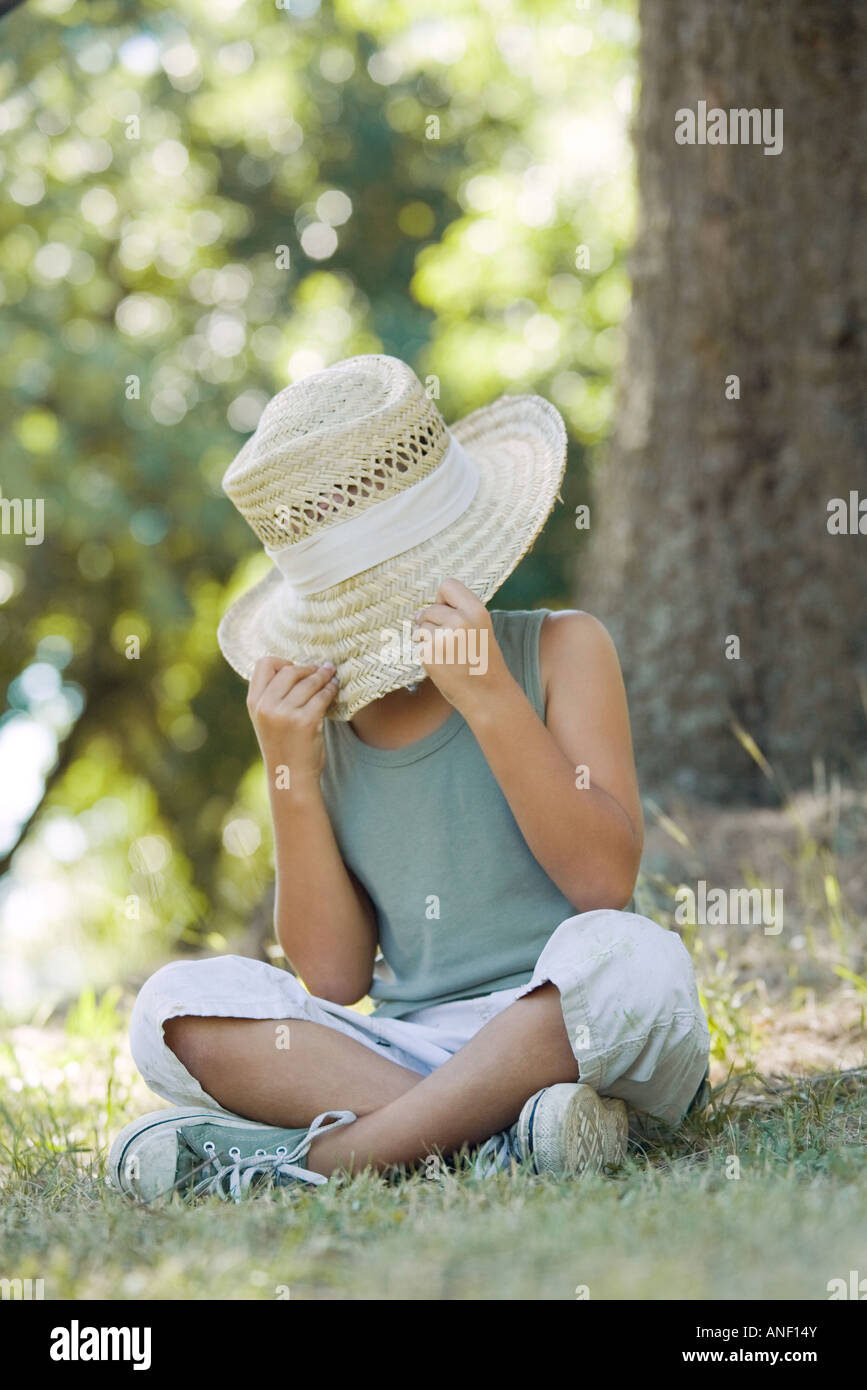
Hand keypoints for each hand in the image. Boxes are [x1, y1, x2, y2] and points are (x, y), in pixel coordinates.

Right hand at [247, 656, 337, 790]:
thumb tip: (296, 666)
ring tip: (331, 675)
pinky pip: (322, 696)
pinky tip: (335, 689)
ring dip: (324, 676)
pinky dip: (331, 689)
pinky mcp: (305, 722)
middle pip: (289, 670)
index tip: (296, 670)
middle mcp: (266, 706)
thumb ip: (273, 695)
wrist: (290, 778)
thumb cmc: (283, 746)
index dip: (283, 662)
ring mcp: (284, 714)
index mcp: (254, 702)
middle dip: (309, 668)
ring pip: (309, 682)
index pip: (264, 664)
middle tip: (323, 668)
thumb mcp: (268, 719)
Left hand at [414, 577, 509, 711]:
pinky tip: (442, 665)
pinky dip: (425, 654)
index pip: (447, 585)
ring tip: (448, 654)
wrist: (488, 695)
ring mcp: (443, 638)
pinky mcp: (429, 653)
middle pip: (429, 608)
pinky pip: (417, 645)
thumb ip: (457, 613)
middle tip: (451, 644)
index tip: (448, 614)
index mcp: (477, 611)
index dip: (443, 600)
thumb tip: (419, 611)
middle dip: (432, 623)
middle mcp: (460, 621)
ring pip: (420, 626)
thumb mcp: (480, 628)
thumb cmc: (482, 661)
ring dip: (427, 639)